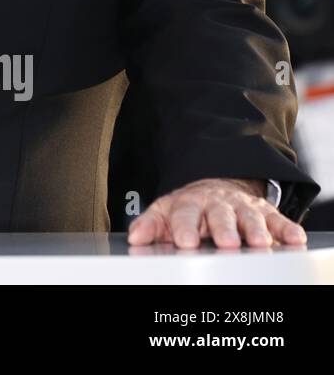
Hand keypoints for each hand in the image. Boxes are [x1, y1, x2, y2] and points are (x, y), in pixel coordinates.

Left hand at [128, 177, 306, 248]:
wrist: (217, 185)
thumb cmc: (191, 207)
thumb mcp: (166, 211)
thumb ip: (151, 224)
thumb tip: (135, 237)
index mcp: (189, 203)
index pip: (185, 214)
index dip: (184, 227)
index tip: (185, 241)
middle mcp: (217, 204)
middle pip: (220, 215)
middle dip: (223, 228)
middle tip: (226, 242)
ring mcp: (242, 207)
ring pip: (250, 218)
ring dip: (256, 230)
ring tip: (259, 243)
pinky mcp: (265, 213)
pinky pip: (278, 220)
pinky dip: (286, 229)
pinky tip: (293, 238)